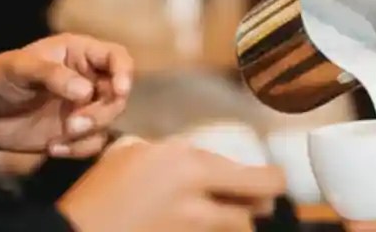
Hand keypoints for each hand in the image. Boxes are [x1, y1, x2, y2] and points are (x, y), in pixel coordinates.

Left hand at [0, 34, 133, 157]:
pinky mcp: (74, 133)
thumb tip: (86, 92)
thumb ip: (52, 75)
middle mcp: (87, 79)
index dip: (124, 72)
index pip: (116, 57)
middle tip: (74, 123)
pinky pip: (92, 143)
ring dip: (90, 131)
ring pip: (108, 120)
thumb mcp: (18, 68)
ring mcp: (82, 107)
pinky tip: (51, 148)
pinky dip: (77, 149)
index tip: (119, 90)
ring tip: (60, 137)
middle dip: (101, 112)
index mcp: (78, 54)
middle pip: (117, 94)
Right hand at [56, 137, 287, 231]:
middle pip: (259, 207)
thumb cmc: (100, 191)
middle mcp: (201, 202)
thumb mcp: (132, 152)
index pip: (261, 179)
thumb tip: (192, 157)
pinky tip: (194, 224)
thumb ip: (169, 152)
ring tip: (218, 212)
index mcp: (191, 166)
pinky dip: (211, 231)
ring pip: (238, 228)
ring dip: (235, 221)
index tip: (276, 177)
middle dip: (261, 202)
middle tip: (255, 197)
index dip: (276, 179)